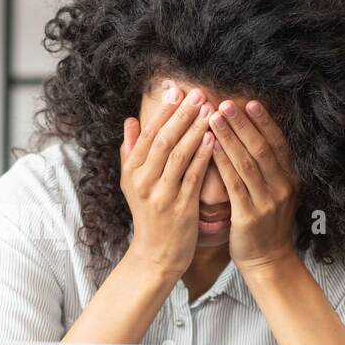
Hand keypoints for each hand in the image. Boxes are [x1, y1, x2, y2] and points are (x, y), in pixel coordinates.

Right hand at [119, 83, 215, 277]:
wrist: (156, 254)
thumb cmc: (149, 215)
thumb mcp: (131, 183)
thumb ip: (130, 151)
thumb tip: (130, 120)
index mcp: (131, 172)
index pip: (148, 135)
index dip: (163, 111)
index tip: (177, 90)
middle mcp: (143, 182)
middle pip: (163, 141)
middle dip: (182, 115)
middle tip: (198, 93)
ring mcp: (161, 195)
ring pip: (179, 155)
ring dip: (195, 130)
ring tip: (210, 109)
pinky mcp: (180, 208)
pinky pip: (193, 176)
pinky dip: (203, 156)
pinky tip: (214, 138)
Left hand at [207, 99, 298, 273]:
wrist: (268, 260)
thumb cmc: (264, 223)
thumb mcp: (274, 193)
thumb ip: (267, 168)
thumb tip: (251, 136)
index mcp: (289, 178)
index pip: (277, 143)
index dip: (264, 122)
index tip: (249, 102)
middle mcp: (282, 186)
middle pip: (261, 148)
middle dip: (243, 123)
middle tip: (225, 102)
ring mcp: (267, 201)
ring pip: (247, 162)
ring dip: (229, 137)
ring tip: (213, 117)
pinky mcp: (250, 215)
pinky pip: (234, 184)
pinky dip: (222, 162)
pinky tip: (209, 147)